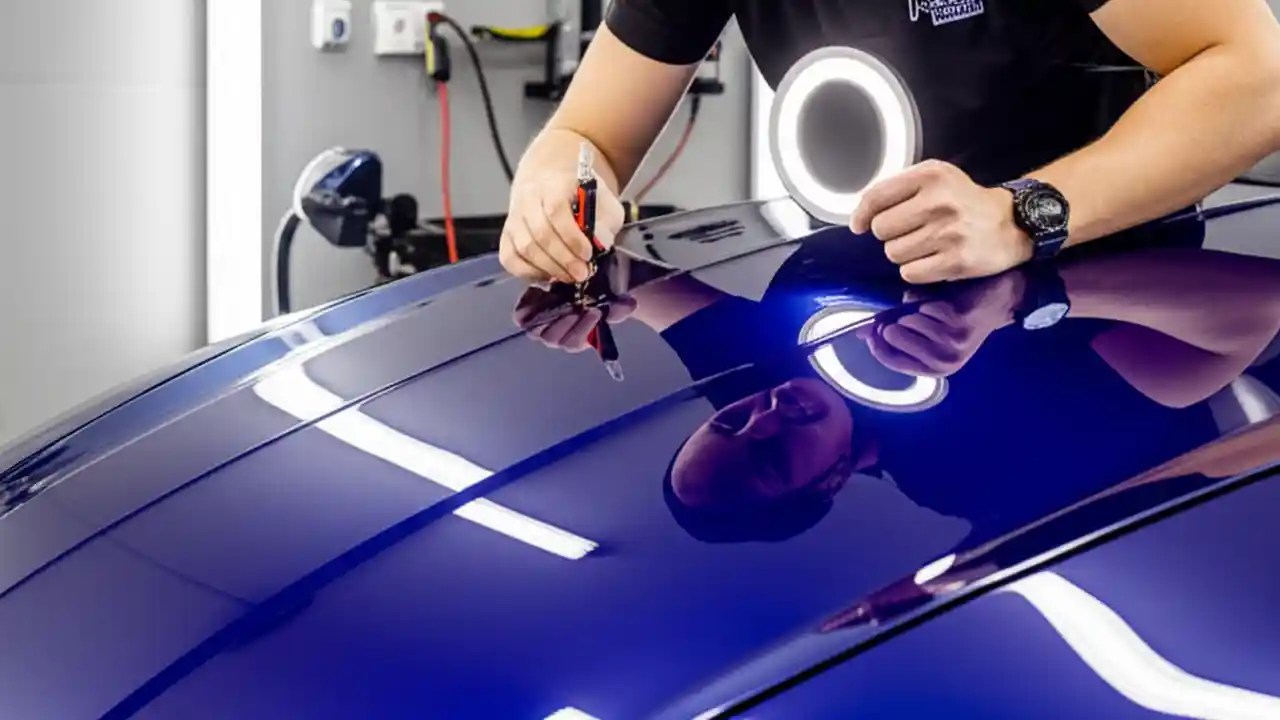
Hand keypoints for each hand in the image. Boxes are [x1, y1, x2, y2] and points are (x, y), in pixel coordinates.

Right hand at [499, 158, 624, 283]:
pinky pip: (509, 258)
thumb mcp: (604, 199)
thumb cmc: (580, 194)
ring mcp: (514, 217)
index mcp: (555, 184)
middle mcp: (529, 198)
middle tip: (581, 274)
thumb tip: (601, 243)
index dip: (572, 237)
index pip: (556, 211)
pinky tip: (547, 275)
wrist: (549, 177)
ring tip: (568, 276)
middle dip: (563, 259)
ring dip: (548, 268)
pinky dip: (527, 272)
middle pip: (539, 233)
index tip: (588, 254)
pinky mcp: (506, 234)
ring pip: (523, 248)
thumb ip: (606, 221)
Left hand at [513, 286, 636, 353]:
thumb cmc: (598, 297)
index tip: (594, 311)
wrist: (580, 284)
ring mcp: (539, 326)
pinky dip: (528, 305)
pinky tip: (540, 290)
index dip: (583, 329)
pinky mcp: (526, 313)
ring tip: (556, 296)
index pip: (574, 342)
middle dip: (565, 322)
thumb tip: (630, 303)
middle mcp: (556, 336)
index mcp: (576, 338)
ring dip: (546, 315)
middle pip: (553, 339)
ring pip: (537, 330)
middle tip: (577, 304)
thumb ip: (620, 306)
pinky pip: (522, 316)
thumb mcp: (612, 301)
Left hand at [851, 160, 1032, 283]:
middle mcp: (939, 203)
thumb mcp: (937, 178)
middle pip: (881, 229)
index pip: (877, 197)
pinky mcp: (957, 261)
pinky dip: (916, 270)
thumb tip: (861, 213)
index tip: (859, 224)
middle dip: (890, 234)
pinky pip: (910, 273)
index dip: (861, 214)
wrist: (1012, 223)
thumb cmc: (966, 201)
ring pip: (894, 253)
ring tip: (926, 245)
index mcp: (931, 176)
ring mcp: (948, 233)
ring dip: (904, 253)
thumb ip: (899, 188)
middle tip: (910, 232)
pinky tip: (932, 260)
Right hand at [859, 271, 1025, 376]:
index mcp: (932, 368)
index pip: (891, 361)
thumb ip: (893, 330)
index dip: (876, 345)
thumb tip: (861, 332)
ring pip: (910, 322)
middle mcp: (942, 363)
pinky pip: (927, 310)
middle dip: (897, 321)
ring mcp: (952, 347)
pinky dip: (931, 301)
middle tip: (912, 314)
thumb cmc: (957, 312)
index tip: (869, 329)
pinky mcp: (960, 328)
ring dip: (916, 310)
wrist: (999, 300)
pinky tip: (947, 304)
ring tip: (933, 309)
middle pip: (895, 339)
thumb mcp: (923, 326)